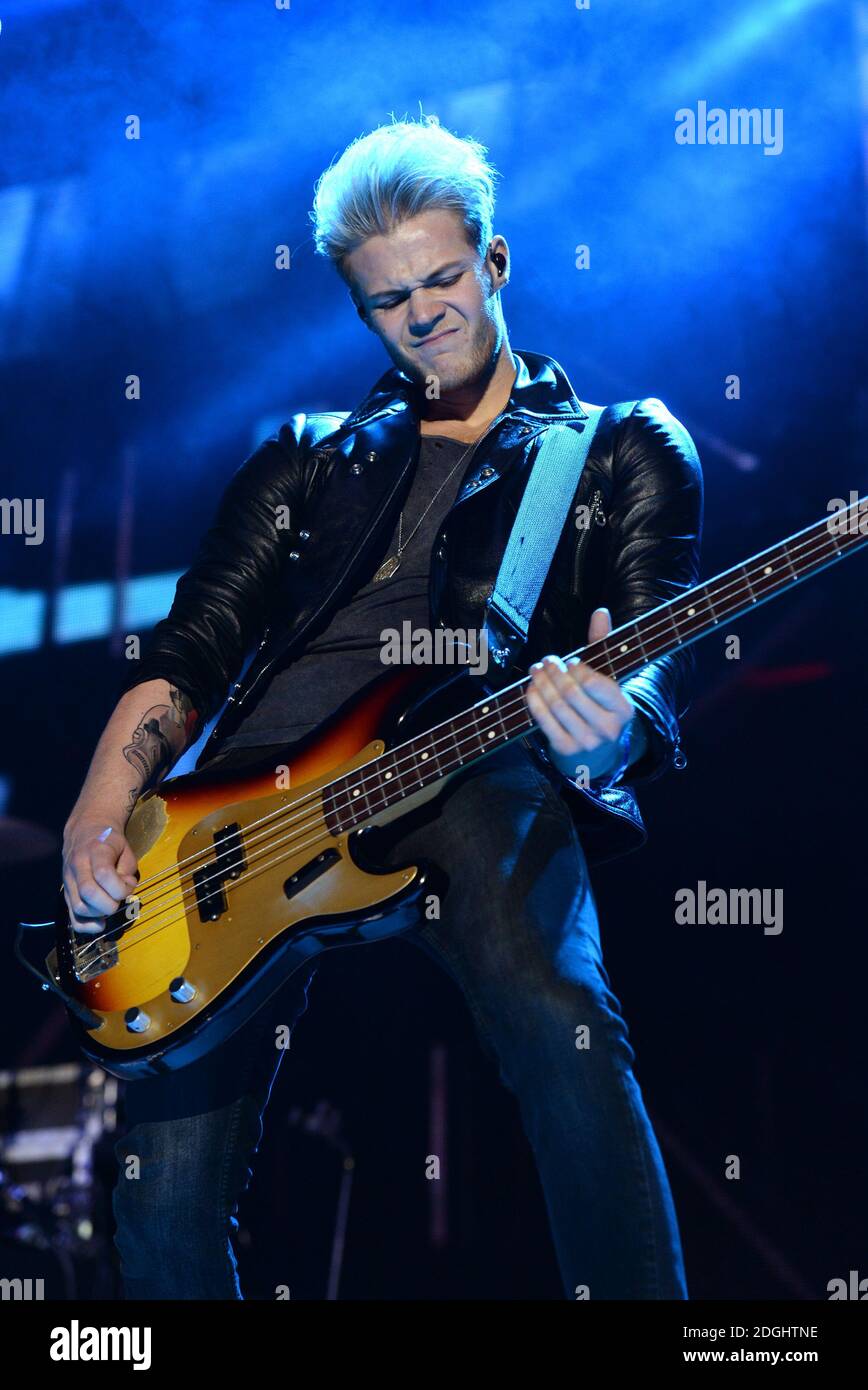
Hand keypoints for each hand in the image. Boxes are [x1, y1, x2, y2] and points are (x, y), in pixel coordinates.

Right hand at [62, 814, 139, 934]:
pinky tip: (99, 924)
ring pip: (78, 906)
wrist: (85, 830)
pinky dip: (85, 925)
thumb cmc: (110, 842)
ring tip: (110, 905)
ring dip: (99, 914)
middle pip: (89, 893)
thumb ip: (127, 871)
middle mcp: (77, 865)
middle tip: (119, 899)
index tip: (129, 885)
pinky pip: (71, 914)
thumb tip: (124, 891)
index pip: (104, 874)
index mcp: (95, 851)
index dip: (120, 887)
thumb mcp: (125, 849)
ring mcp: (68, 879)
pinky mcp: (65, 891)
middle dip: (110, 904)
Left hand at [524, 607, 635, 780]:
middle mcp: (608, 728)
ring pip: (556, 706)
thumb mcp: (608, 677)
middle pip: (571, 694)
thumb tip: (600, 612)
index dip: (576, 669)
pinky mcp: (567, 749)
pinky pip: (544, 721)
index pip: (595, 683)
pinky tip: (531, 689)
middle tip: (545, 661)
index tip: (568, 661)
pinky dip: (534, 702)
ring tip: (536, 671)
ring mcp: (587, 741)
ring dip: (541, 684)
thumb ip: (603, 644)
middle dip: (554, 673)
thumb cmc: (601, 704)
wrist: (599, 751)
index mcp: (624, 709)